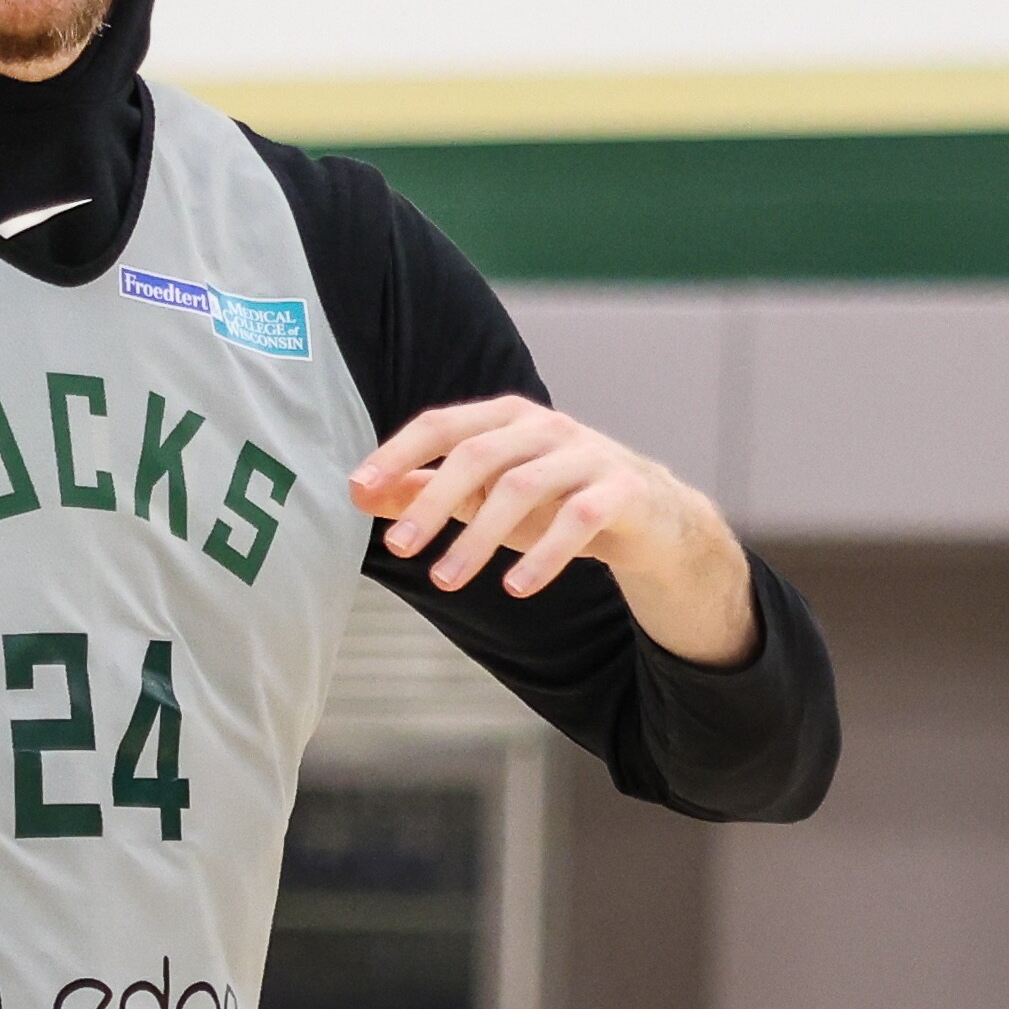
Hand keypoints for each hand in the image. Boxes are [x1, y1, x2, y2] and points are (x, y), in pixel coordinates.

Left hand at [350, 397, 758, 664]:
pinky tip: (516, 589)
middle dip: (433, 501)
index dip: (398, 454)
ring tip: (445, 580)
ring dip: (478, 538)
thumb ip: (426, 491)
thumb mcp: (485, 496)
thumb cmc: (554, 501)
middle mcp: (545, 427)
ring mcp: (587, 455)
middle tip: (399, 547)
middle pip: (478, 454)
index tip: (359, 489)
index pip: (443, 425)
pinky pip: (578, 521)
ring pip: (523, 488)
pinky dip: (545, 556)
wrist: (650, 518)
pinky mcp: (623, 492)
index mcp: (506, 419)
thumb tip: (358, 493)